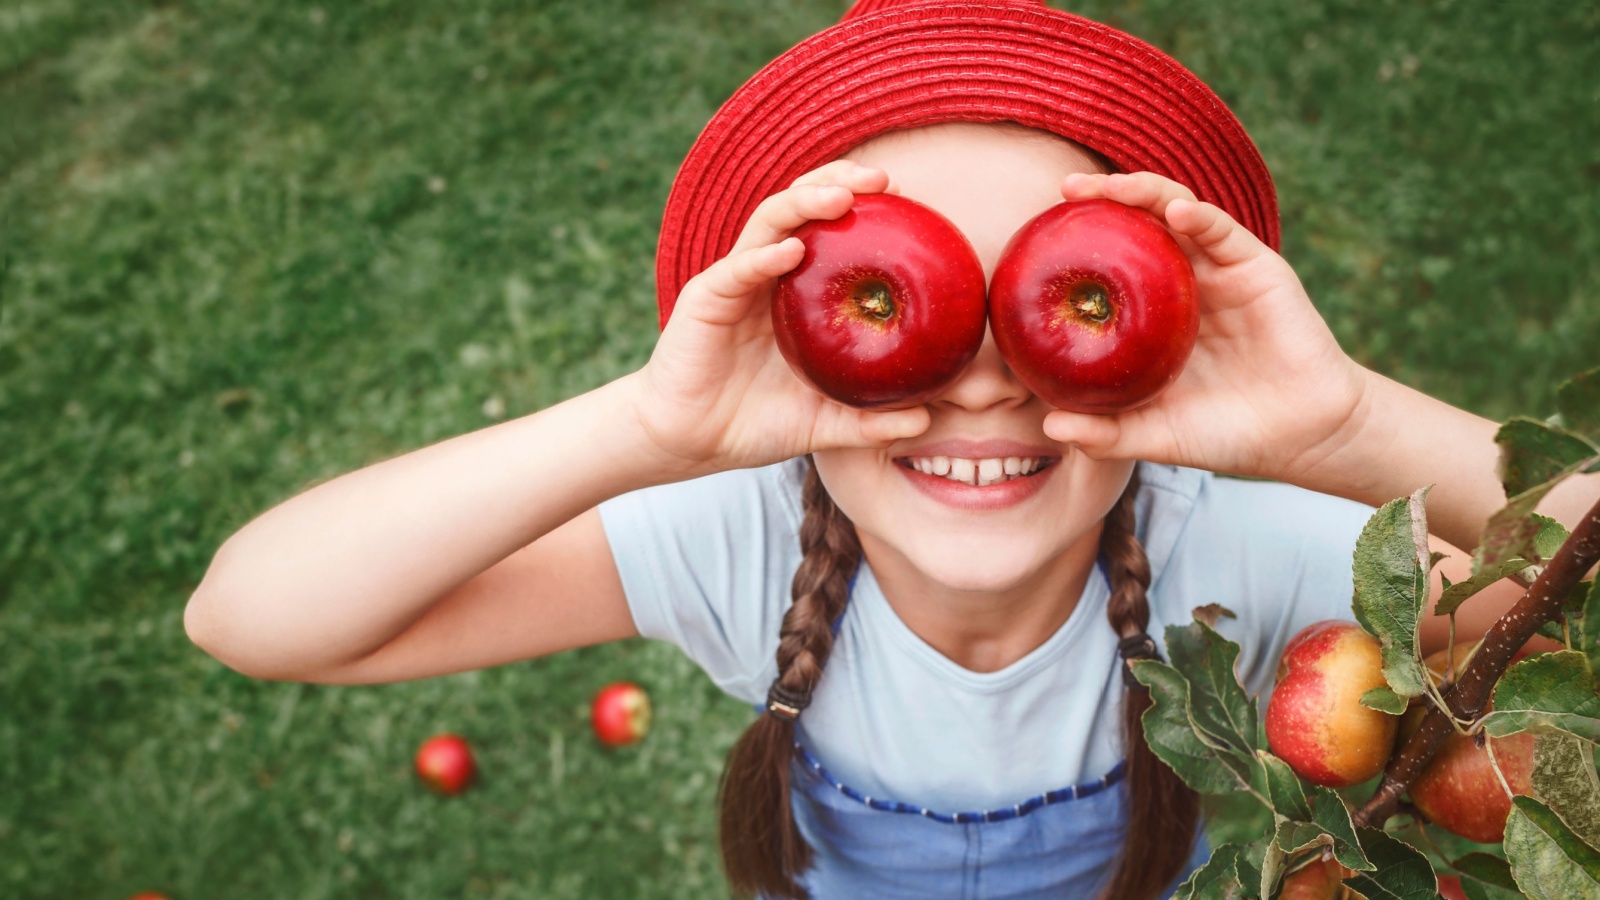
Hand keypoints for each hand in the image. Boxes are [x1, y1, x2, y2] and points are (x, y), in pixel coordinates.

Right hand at [630, 162, 931, 476]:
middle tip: (883, 179)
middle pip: (800, 206)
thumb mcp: (823, 423)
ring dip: (805, 201)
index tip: (910, 202)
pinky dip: (764, 256)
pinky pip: (737, 269)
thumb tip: (925, 421)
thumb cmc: (754, 424)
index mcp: (795, 291)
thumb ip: (870, 420)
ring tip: (842, 197)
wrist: (691, 444)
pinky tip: (791, 251)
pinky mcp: (706, 299)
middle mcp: (767, 274)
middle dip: (839, 181)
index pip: (829, 228)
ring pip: (769, 221)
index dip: (864, 206)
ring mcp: (735, 281)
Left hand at [1041, 172, 1373, 482]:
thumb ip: (1106, 433)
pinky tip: (1176, 212)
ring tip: (1108, 186)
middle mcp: (1182, 283)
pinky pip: (1223, 232)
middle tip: (1063, 190)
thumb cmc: (1225, 434)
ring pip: (1177, 213)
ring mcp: (1219, 272)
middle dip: (1102, 198)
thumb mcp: (1156, 435)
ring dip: (1143, 191)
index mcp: (1154, 314)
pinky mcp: (1258, 268)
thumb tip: (1049, 428)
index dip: (1077, 243)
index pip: (1110, 263)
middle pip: (1138, 225)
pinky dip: (1199, 217)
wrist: (1302, 437)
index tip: (1034, 235)